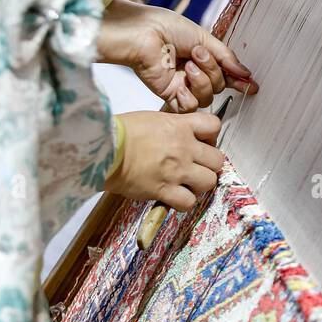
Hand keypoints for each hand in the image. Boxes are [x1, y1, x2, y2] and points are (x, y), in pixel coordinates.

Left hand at [96, 0, 256, 109]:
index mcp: (203, 58)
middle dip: (213, 70)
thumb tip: (246, 73)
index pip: (226, 74)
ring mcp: (183, 86)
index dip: (239, 81)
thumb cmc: (168, 28)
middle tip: (197, 54)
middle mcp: (194, 74)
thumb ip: (226, 57)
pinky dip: (188, 95)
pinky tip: (180, 82)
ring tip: (186, 64)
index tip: (251, 86)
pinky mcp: (170, 96)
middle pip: (219, 86)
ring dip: (201, 80)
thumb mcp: (204, 38)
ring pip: (207, 97)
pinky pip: (189, 106)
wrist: (144, 34)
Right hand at [104, 110, 223, 210]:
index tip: (201, 142)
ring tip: (186, 183)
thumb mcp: (151, 119)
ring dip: (199, 184)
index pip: (214, 126)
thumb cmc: (120, 131)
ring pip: (209, 182)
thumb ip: (171, 127)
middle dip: (209, 164)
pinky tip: (172, 197)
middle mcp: (184, 148)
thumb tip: (176, 136)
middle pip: (217, 159)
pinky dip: (183, 202)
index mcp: (180, 126)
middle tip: (195, 167)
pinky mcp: (165, 190)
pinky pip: (188, 202)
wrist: (104, 148)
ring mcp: (177, 170)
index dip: (211, 136)